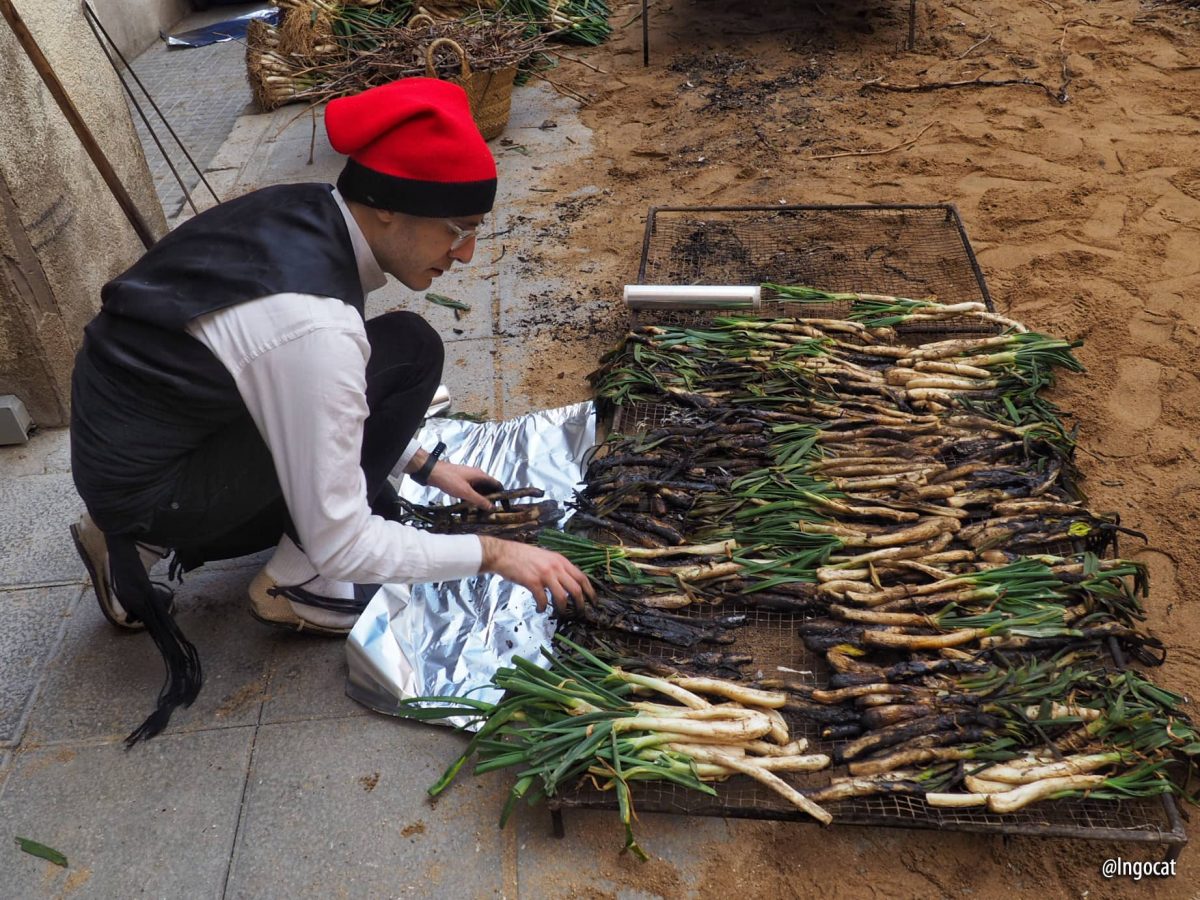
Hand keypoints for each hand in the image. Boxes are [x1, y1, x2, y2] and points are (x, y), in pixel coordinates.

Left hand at [425, 462, 502, 511]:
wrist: (431, 472)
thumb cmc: (449, 479)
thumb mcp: (465, 492)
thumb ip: (480, 500)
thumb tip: (492, 507)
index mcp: (481, 476)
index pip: (497, 485)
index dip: (502, 496)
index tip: (504, 506)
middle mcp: (477, 476)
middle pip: (488, 490)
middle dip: (489, 502)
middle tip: (488, 514)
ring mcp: (468, 479)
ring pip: (478, 492)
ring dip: (478, 503)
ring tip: (476, 515)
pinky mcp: (461, 482)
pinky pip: (469, 493)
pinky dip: (469, 501)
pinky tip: (464, 511)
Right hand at [479, 536, 594, 613]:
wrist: (504, 553)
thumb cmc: (523, 556)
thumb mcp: (546, 557)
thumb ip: (557, 567)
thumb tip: (567, 582)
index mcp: (561, 560)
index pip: (582, 577)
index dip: (590, 591)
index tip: (593, 601)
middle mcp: (556, 567)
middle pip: (576, 589)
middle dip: (580, 604)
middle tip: (580, 613)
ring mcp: (545, 575)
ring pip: (562, 597)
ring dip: (562, 609)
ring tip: (560, 614)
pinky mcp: (533, 582)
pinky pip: (543, 600)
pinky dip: (543, 608)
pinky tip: (540, 609)